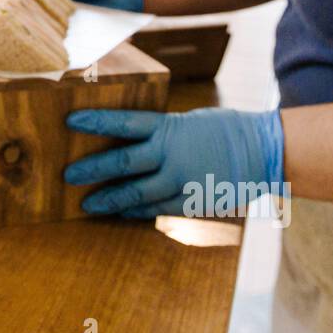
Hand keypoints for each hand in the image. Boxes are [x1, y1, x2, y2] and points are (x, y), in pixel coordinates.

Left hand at [64, 108, 283, 217]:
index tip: (70, 121)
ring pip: (135, 192)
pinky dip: (135, 210)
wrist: (265, 153)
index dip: (96, 121)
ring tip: (87, 204)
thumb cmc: (225, 131)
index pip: (124, 122)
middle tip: (67, 175)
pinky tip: (119, 211)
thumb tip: (131, 137)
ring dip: (108, 198)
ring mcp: (180, 181)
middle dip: (91, 168)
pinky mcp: (190, 202)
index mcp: (170, 128)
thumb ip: (162, 132)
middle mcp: (171, 154)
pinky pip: (156, 209)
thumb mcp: (190, 122)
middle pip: (122, 161)